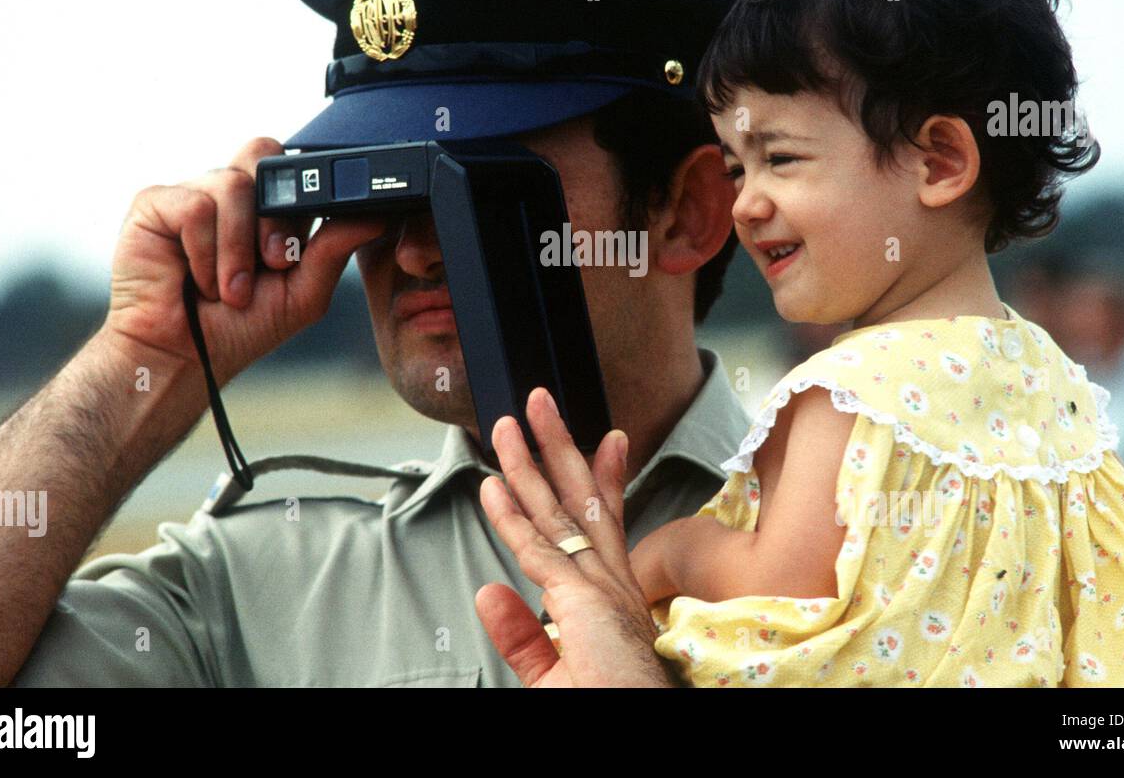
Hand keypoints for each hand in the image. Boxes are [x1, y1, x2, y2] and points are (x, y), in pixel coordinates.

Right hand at [103, 137, 387, 382]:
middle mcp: (232, 193)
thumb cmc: (240, 326)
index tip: (306, 244)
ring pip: (233, 183)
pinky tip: (198, 280)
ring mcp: (194, 194)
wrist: (185, 357)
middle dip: (276, 214)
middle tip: (275, 264)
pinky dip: (204, 251)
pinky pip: (195, 205)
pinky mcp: (156, 204)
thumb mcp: (303, 292)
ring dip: (238, 248)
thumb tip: (376, 216)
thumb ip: (335, 249)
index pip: (297, 169)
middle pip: (263, 152)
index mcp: (268, 207)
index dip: (308, 195)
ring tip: (230, 289)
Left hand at [474, 387, 674, 686]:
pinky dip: (512, 515)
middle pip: (582, 498)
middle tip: (541, 403)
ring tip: (510, 422)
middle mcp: (610, 581)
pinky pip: (538, 549)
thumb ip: (521, 634)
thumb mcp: (554, 671)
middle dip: (558, 446)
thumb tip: (489, 593)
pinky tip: (494, 485)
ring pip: (559, 510)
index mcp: (613, 595)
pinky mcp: (581, 602)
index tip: (606, 439)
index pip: (606, 521)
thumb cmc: (609, 704)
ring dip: (529, 461)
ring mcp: (598, 587)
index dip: (604, 476)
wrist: (634, 720)